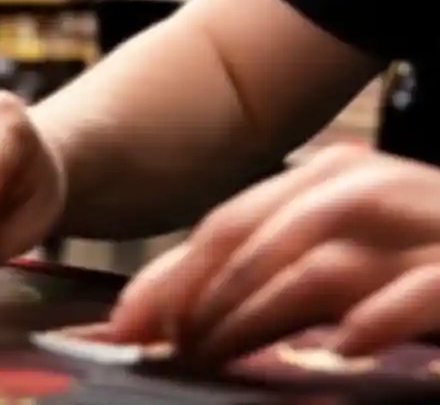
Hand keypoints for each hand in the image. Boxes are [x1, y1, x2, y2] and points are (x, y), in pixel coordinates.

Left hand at [109, 144, 439, 362]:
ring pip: (319, 265)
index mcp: (325, 180)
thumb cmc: (417, 258)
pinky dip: (381, 315)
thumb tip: (151, 319)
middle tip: (174, 352)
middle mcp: (364, 189)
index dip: (170, 277)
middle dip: (204, 301)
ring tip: (219, 354)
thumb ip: (259, 278)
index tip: (125, 326)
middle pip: (258, 240)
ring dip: (258, 314)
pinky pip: (422, 289)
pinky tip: (343, 347)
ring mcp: (420, 224)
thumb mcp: (332, 259)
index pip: (226, 225)